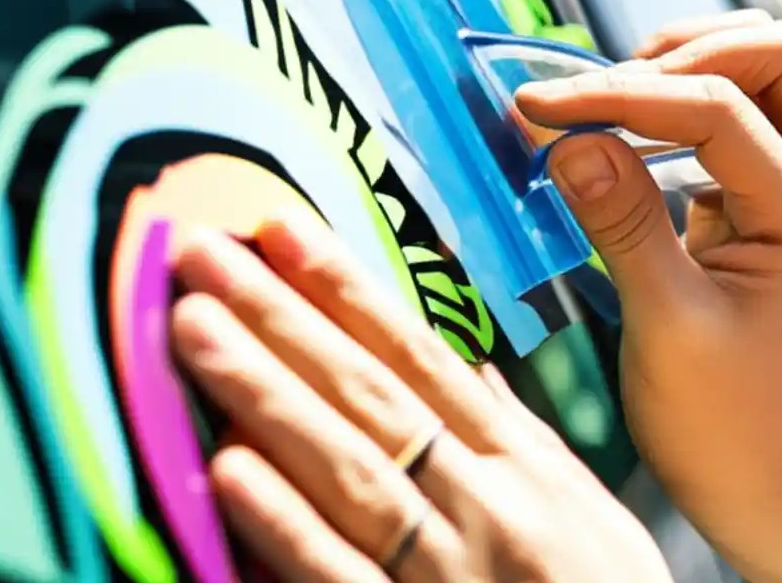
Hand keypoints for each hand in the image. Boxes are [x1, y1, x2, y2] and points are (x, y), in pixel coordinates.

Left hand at [170, 210, 672, 582]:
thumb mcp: (586, 507)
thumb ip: (519, 435)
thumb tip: (469, 368)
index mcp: (522, 459)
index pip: (421, 355)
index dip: (347, 289)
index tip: (282, 232)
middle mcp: (488, 498)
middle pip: (373, 393)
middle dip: (283, 317)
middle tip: (201, 253)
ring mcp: (457, 566)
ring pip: (352, 465)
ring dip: (267, 392)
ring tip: (195, 328)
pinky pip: (346, 573)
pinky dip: (290, 523)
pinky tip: (230, 471)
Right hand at [516, 10, 781, 562]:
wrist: (749, 468)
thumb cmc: (715, 416)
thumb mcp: (665, 326)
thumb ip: (624, 226)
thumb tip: (572, 141)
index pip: (719, 110)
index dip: (623, 96)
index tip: (539, 107)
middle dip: (692, 49)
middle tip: (607, 87)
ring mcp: (777, 188)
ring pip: (759, 72)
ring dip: (684, 63)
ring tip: (606, 95)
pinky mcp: (742, 198)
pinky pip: (722, 113)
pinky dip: (668, 100)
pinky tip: (615, 126)